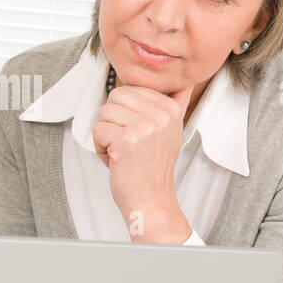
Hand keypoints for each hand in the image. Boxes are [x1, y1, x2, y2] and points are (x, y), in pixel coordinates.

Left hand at [92, 83, 192, 241]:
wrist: (151, 199)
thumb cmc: (153, 168)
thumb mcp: (172, 130)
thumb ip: (175, 104)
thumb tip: (184, 82)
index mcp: (170, 108)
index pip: (130, 89)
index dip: (126, 113)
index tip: (139, 134)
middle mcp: (160, 115)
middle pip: (115, 97)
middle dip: (113, 121)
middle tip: (128, 143)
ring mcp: (144, 126)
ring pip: (104, 113)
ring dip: (106, 135)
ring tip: (123, 151)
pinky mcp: (126, 140)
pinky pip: (98, 130)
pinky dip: (101, 148)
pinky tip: (117, 160)